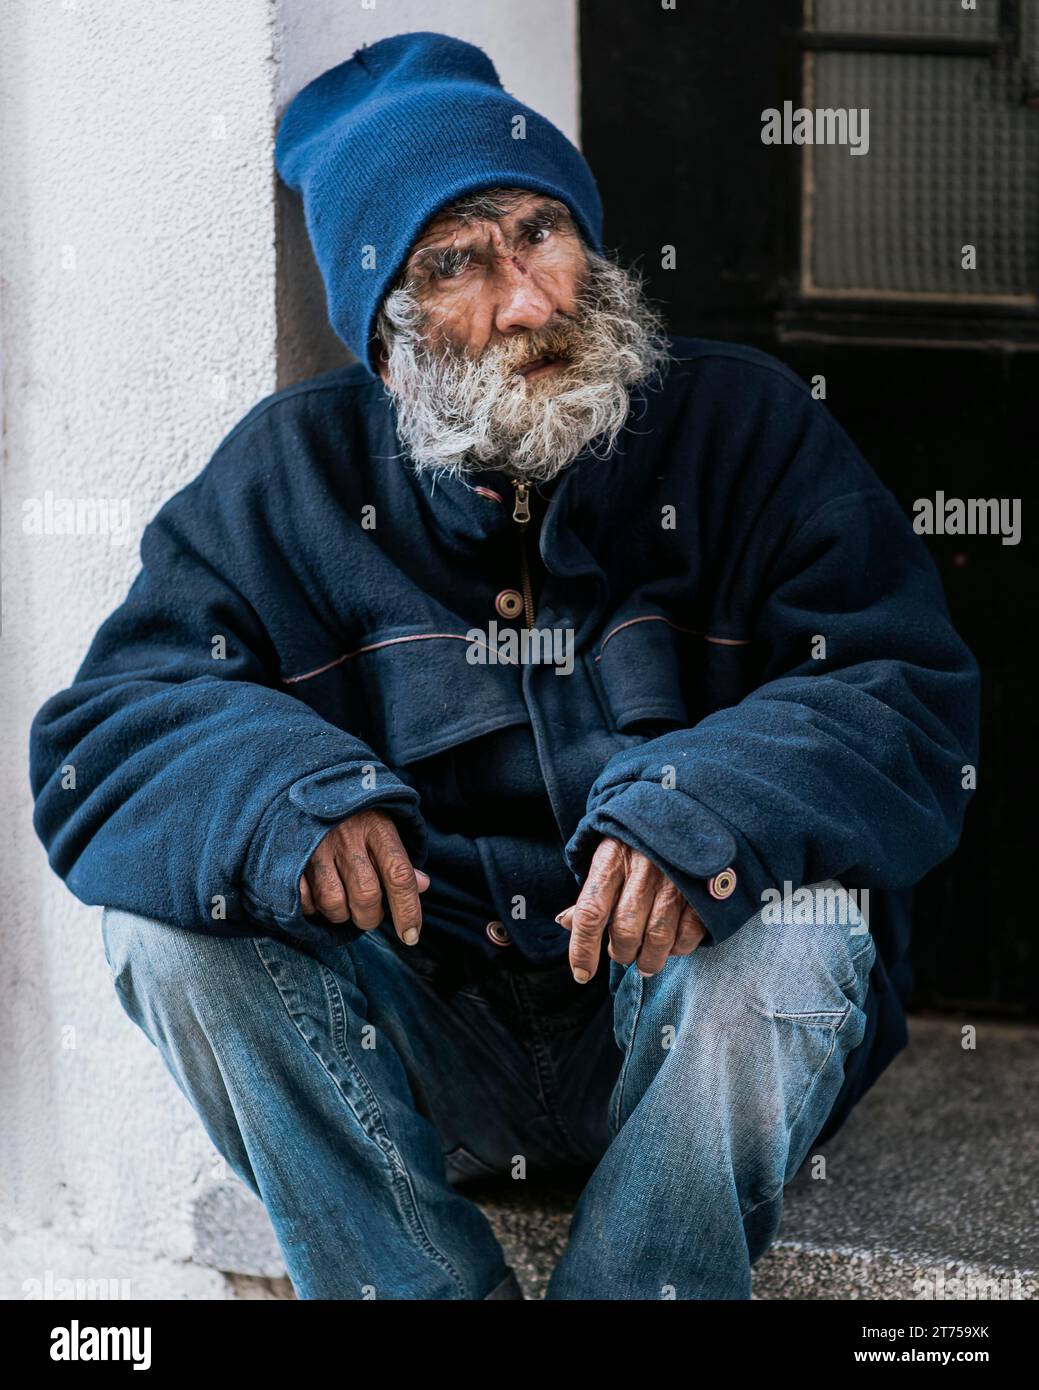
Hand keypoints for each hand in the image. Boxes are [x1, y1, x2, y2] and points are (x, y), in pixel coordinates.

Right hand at [299, 808, 429, 943]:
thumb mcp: (383, 826)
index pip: (399, 875)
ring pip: (334, 903)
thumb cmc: (355, 814)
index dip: (408, 910)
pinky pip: (305, 901)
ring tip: (345, 904)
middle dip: (371, 918)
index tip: (411, 936)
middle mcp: (348, 837)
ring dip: (342, 915)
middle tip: (370, 914)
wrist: (307, 784)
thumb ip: (399, 858)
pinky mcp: (291, 856)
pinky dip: (313, 908)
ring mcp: (317, 847)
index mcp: (377, 827)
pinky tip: (319, 897)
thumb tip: (423, 885)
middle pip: (366, 896)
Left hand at [555, 836, 704, 982]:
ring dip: (649, 960)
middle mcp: (642, 868)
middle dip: (621, 953)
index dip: (583, 949)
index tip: (582, 974)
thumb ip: (591, 891)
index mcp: (611, 858)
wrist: (683, 807)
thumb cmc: (635, 840)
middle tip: (623, 954)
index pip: (590, 913)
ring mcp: (675, 878)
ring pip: (658, 938)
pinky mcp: (702, 888)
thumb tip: (565, 923)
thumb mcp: (607, 854)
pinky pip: (688, 933)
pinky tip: (672, 946)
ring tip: (646, 962)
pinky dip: (679, 949)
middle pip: (625, 930)